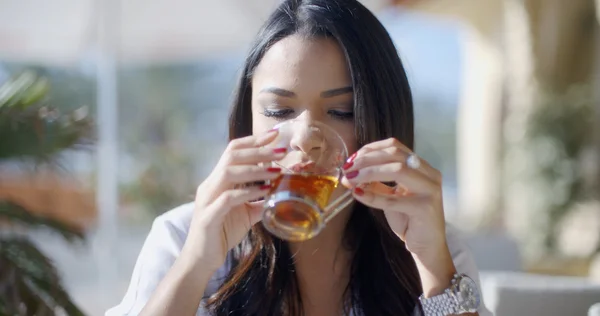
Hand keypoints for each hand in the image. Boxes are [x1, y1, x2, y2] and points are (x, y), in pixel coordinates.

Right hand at [182, 130, 284, 271]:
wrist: (201, 260)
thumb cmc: (221, 233)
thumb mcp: (246, 214)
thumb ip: (260, 200)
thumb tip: (281, 191)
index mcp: (218, 181)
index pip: (233, 150)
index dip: (254, 140)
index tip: (275, 134)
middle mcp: (210, 185)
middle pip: (232, 156)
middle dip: (258, 150)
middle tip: (281, 150)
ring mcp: (207, 199)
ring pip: (229, 172)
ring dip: (255, 169)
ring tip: (276, 170)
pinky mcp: (208, 216)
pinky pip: (228, 198)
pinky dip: (247, 193)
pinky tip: (264, 192)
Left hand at [340, 138, 455, 295]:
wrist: (427, 246)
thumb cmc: (409, 220)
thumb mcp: (391, 196)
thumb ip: (376, 182)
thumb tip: (351, 172)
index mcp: (422, 167)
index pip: (395, 146)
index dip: (371, 149)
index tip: (352, 159)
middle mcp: (429, 174)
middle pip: (394, 155)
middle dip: (366, 159)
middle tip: (347, 169)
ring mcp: (430, 190)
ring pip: (397, 170)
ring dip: (368, 172)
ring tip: (351, 179)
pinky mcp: (425, 208)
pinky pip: (394, 200)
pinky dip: (373, 196)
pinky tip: (358, 195)